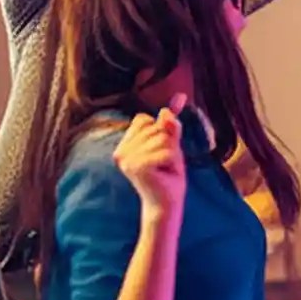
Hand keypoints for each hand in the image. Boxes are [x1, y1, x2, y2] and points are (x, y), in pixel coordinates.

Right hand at [114, 94, 187, 214]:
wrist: (166, 203)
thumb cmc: (167, 174)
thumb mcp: (171, 144)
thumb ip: (171, 123)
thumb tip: (179, 96)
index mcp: (124, 144)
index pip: (145, 119)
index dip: (160, 132)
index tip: (158, 153)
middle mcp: (120, 151)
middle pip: (155, 127)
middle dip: (168, 144)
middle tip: (163, 164)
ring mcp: (127, 159)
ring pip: (163, 138)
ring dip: (172, 153)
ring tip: (164, 168)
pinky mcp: (137, 166)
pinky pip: (167, 151)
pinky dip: (172, 161)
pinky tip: (164, 173)